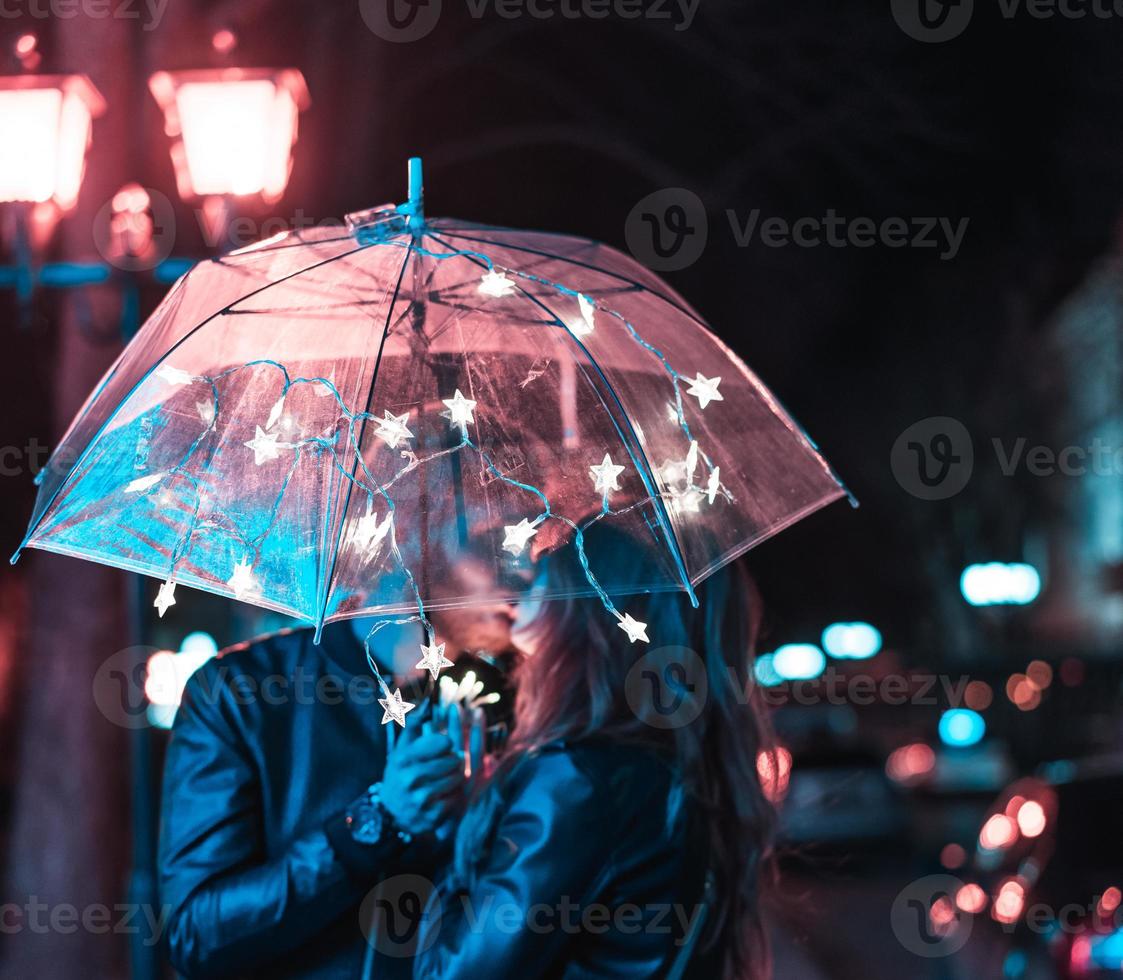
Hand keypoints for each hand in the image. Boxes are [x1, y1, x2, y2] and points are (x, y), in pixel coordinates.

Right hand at [380, 713, 466, 835]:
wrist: (389, 814)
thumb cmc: (400, 775)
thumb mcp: (401, 751)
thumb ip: (412, 727)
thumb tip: (424, 704)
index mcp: (403, 759)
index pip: (441, 742)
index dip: (447, 742)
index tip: (445, 745)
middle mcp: (409, 778)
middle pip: (452, 761)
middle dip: (455, 760)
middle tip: (452, 761)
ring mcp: (419, 799)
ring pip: (455, 779)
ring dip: (457, 776)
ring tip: (451, 776)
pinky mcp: (430, 816)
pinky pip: (455, 799)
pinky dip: (454, 795)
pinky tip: (446, 794)